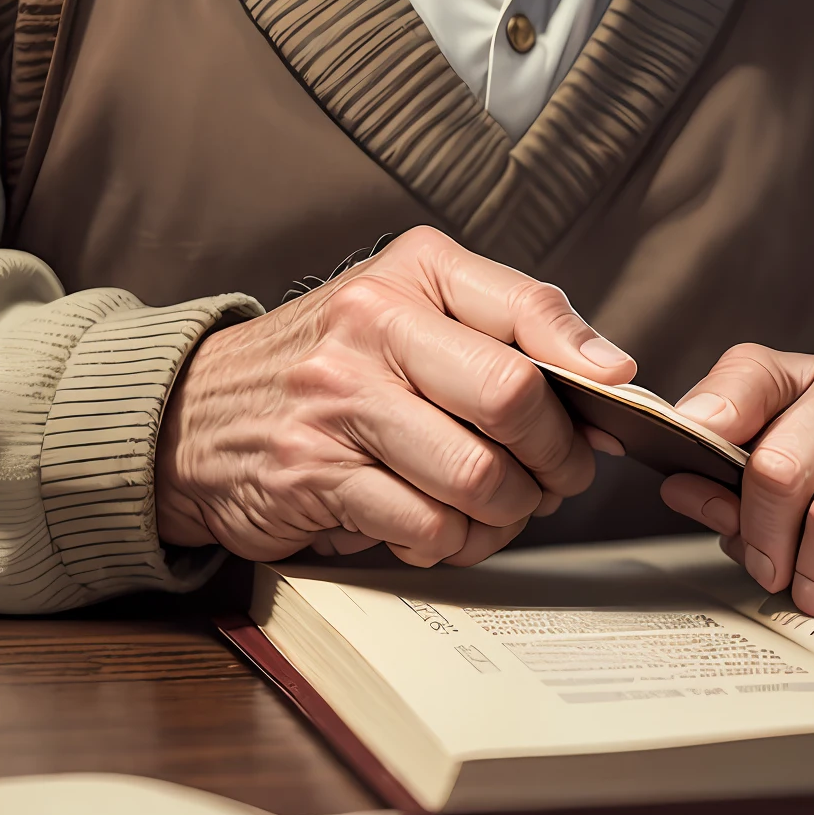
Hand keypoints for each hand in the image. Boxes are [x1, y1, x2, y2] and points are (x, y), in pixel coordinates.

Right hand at [156, 226, 634, 567]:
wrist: (196, 409)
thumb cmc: (333, 361)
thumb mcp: (411, 310)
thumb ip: (506, 331)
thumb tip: (609, 376)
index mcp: (412, 272)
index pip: (526, 305)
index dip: (587, 361)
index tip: (618, 397)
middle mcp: (374, 324)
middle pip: (513, 397)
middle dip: (556, 455)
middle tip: (557, 474)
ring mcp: (339, 400)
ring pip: (478, 477)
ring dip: (508, 512)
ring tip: (498, 505)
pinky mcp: (314, 472)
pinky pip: (426, 527)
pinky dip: (450, 542)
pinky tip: (437, 525)